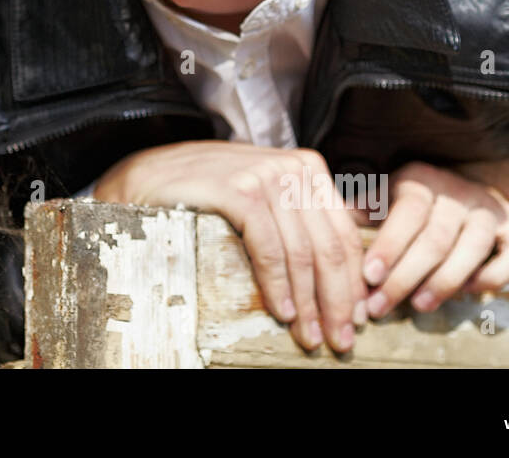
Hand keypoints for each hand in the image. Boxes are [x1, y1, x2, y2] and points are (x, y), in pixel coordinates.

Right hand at [95, 141, 366, 352]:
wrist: (150, 175)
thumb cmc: (208, 191)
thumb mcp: (264, 194)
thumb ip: (301, 214)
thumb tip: (347, 262)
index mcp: (307, 168)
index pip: (343, 234)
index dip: (354, 282)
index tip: (358, 319)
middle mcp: (292, 168)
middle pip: (329, 246)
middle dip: (338, 300)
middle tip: (340, 340)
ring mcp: (264, 177)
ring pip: (302, 252)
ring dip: (309, 302)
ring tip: (310, 335)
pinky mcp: (238, 191)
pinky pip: (269, 248)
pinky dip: (278, 285)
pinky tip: (281, 312)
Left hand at [362, 160, 508, 318]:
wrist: (474, 180)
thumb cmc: (418, 198)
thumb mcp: (390, 193)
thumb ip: (365, 209)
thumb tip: (330, 224)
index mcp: (423, 180)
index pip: (408, 211)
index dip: (389, 245)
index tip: (369, 276)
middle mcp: (459, 193)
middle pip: (436, 237)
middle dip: (407, 276)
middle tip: (382, 305)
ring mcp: (491, 211)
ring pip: (473, 247)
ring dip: (445, 281)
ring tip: (419, 305)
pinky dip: (493, 276)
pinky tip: (469, 292)